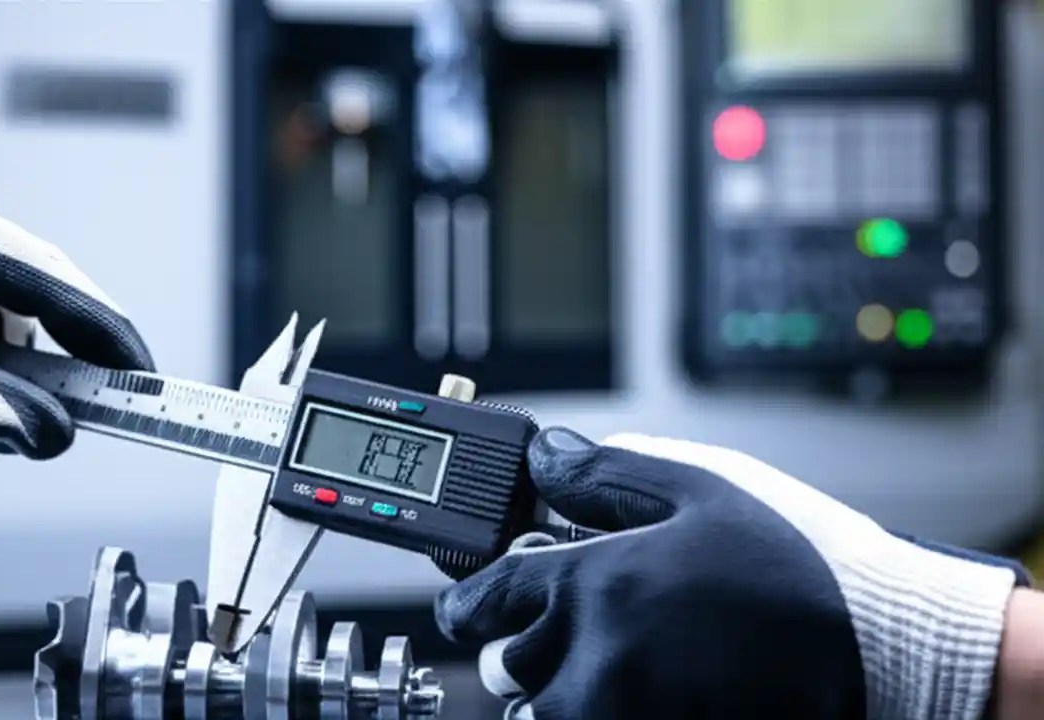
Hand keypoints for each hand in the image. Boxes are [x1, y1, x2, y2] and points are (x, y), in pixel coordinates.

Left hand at [435, 428, 1031, 719]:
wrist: (879, 657)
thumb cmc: (792, 572)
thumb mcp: (698, 493)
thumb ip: (603, 474)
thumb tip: (543, 457)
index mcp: (591, 585)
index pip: (480, 602)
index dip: (471, 600)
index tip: (474, 604)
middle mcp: (591, 658)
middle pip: (505, 663)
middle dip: (528, 640)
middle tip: (577, 621)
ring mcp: (617, 714)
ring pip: (538, 711)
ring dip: (558, 687)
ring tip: (617, 660)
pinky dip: (596, 711)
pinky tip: (646, 686)